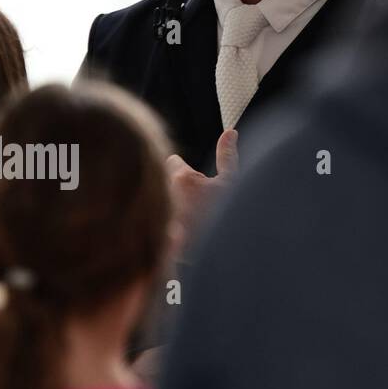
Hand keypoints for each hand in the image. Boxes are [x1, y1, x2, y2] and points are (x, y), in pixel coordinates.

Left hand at [167, 128, 238, 261]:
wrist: (219, 256)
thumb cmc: (227, 216)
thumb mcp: (232, 184)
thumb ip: (228, 156)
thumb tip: (230, 132)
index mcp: (182, 179)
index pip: (173, 162)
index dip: (185, 170)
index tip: (194, 181)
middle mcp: (165, 195)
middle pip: (165, 182)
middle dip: (177, 188)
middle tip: (196, 204)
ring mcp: (158, 215)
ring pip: (160, 201)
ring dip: (170, 207)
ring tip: (190, 221)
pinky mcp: (155, 235)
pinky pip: (156, 223)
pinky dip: (166, 227)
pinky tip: (182, 236)